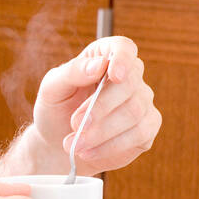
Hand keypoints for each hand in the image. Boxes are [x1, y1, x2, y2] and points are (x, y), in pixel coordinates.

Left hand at [33, 35, 161, 174]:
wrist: (57, 144)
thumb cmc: (56, 110)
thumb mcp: (52, 89)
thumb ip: (72, 73)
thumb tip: (99, 65)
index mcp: (105, 57)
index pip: (124, 47)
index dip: (123, 59)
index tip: (113, 75)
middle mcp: (129, 77)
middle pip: (129, 84)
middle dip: (100, 107)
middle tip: (75, 124)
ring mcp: (141, 102)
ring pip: (134, 112)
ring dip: (101, 132)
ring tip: (75, 143)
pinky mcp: (146, 129)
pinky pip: (140, 134)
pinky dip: (111, 146)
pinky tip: (89, 151)